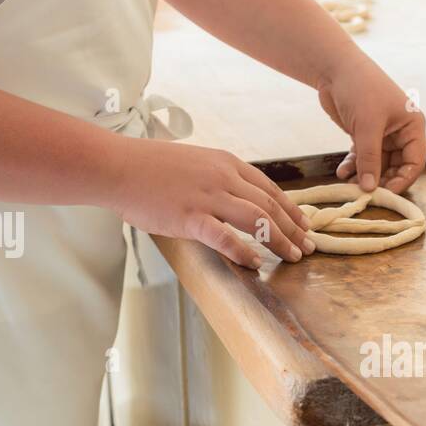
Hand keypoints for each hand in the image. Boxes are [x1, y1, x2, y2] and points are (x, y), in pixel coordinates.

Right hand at [109, 137, 313, 267]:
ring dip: (279, 240)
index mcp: (226, 163)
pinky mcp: (190, 217)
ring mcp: (207, 197)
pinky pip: (225, 237)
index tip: (305, 225)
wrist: (117, 167)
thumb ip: (219, 179)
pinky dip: (244, 251)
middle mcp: (223, 177)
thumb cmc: (150, 167)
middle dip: (294, 229)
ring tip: (292, 257)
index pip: (270, 188)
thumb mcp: (195, 163)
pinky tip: (256, 263)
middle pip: (270, 205)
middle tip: (307, 247)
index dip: (292, 209)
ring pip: (257, 220)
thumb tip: (237, 198)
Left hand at [316, 54, 425, 193]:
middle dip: (381, 180)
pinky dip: (354, 166)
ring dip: (365, 176)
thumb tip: (370, 189)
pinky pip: (362, 158)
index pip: (415, 162)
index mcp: (412, 126)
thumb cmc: (360, 89)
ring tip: (350, 185)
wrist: (334, 68)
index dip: (402, 180)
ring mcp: (382, 134)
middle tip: (366, 193)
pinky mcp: (364, 135)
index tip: (386, 193)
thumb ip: (370, 160)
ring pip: (378, 165)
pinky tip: (342, 173)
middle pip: (397, 167)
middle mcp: (401, 132)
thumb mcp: (367, 127)